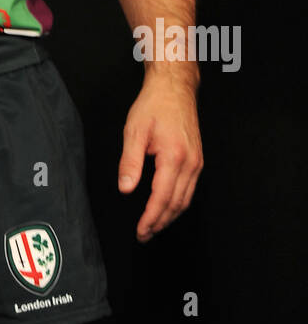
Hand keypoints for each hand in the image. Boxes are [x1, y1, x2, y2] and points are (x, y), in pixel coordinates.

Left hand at [118, 68, 202, 240]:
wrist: (174, 88)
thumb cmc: (154, 106)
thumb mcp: (134, 131)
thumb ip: (130, 162)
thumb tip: (126, 189)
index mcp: (174, 156)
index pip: (162, 197)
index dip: (151, 217)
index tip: (140, 230)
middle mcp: (191, 163)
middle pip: (176, 204)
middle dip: (159, 222)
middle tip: (144, 235)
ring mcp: (197, 162)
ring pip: (185, 200)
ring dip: (169, 217)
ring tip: (153, 227)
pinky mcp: (197, 160)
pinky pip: (189, 189)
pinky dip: (177, 204)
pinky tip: (166, 208)